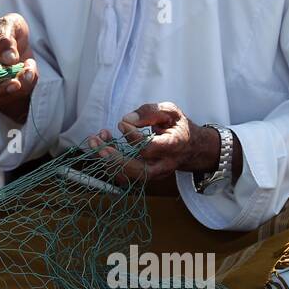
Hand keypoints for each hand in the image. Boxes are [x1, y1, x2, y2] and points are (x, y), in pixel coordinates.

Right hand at [0, 13, 38, 124]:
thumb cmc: (9, 28)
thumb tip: (9, 58)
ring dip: (18, 86)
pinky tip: (30, 70)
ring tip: (29, 71)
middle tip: (16, 85)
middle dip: (1, 89)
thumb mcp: (10, 23)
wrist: (19, 38)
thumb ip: (6, 37)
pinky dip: (26, 83)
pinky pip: (17, 93)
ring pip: (0, 94)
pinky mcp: (7, 88)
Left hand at [84, 102, 222, 182]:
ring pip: (128, 177)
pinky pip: (123, 174)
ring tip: (96, 141)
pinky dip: (109, 161)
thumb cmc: (179, 127)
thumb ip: (150, 112)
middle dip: (115, 160)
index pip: (149, 148)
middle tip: (99, 145)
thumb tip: (127, 119)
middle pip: (138, 171)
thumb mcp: (170, 112)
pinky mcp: (144, 175)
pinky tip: (103, 145)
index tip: (122, 124)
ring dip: (108, 160)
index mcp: (173, 146)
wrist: (192, 148)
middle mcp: (164, 164)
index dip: (132, 137)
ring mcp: (154, 173)